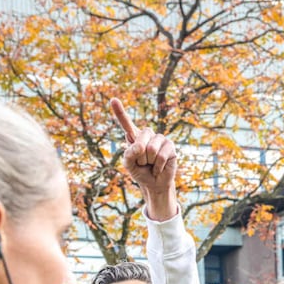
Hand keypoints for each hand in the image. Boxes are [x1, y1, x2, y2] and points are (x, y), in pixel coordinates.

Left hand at [111, 98, 177, 221]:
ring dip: (149, 162)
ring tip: (151, 165)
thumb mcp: (129, 165)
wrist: (154, 184)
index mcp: (134, 137)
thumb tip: (141, 147)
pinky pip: (161, 156)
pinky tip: (158, 168)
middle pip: (140, 141)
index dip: (120, 112)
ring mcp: (160, 139)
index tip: (113, 100)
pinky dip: (158, 167)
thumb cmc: (140, 172)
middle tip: (143, 163)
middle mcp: (147, 135)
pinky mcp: (170, 146)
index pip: (126, 123)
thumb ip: (128, 155)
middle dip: (140, 157)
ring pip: (150, 149)